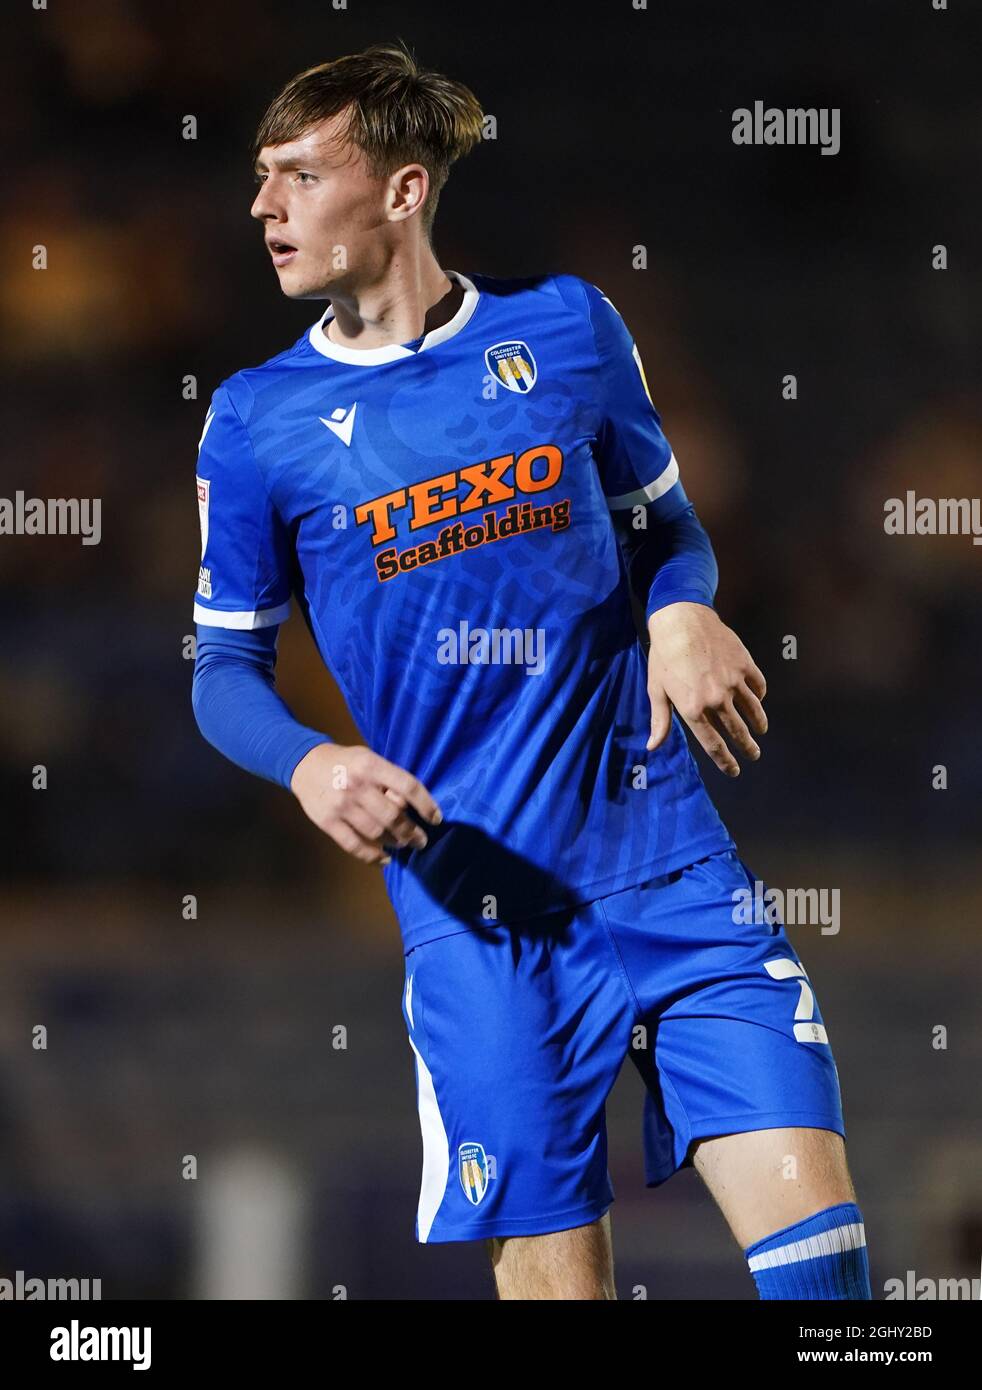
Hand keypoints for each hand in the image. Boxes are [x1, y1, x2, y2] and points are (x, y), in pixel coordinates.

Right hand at [290, 743, 442, 864]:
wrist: (305, 764)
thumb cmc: (346, 761)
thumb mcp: (368, 758)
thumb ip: (387, 778)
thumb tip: (409, 806)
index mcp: (371, 766)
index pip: (408, 786)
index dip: (426, 805)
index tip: (436, 819)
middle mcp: (357, 785)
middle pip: (393, 815)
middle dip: (412, 832)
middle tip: (421, 841)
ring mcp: (341, 805)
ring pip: (376, 832)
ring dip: (395, 843)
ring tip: (403, 845)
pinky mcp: (328, 822)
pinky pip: (354, 845)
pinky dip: (372, 856)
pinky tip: (385, 859)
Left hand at [646, 602, 766, 776]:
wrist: (682, 620)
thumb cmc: (664, 656)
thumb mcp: (657, 689)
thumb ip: (660, 721)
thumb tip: (652, 746)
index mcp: (693, 710)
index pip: (714, 745)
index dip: (725, 761)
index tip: (734, 771)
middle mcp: (717, 700)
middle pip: (738, 732)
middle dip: (747, 747)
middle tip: (754, 755)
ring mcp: (733, 682)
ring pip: (753, 710)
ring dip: (758, 724)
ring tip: (761, 732)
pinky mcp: (744, 664)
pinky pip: (758, 686)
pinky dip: (760, 696)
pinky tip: (759, 700)